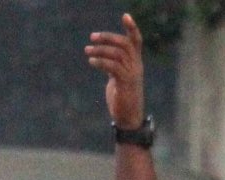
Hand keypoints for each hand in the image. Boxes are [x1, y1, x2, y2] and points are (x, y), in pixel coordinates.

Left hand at [87, 13, 146, 129]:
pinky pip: (112, 67)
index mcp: (136, 63)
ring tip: (87, 51)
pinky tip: (91, 62)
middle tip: (92, 37)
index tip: (125, 15)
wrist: (129, 119)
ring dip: (100, 50)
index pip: (136, 41)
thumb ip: (113, 66)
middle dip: (108, 38)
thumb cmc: (122, 99)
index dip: (132, 27)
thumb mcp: (118, 79)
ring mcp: (132, 74)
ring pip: (117, 54)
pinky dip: (101, 62)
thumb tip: (101, 57)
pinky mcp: (125, 83)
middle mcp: (136, 66)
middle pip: (124, 44)